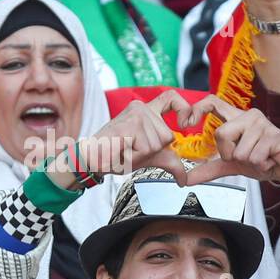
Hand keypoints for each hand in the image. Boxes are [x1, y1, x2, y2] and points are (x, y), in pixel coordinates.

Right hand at [62, 91, 194, 185]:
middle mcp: (142, 108)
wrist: (92, 159)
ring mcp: (135, 115)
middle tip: (132, 149)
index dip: (184, 108)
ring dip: (141, 155)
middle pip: (166, 136)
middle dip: (151, 151)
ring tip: (126, 150)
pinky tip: (122, 151)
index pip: (171, 98)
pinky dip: (134, 157)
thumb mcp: (149, 156)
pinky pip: (145, 149)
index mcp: (147, 111)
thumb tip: (185, 180)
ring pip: (156, 145)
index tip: (186, 123)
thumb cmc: (117, 154)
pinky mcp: (129, 125)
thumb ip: (170, 162)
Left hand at [181, 95, 279, 191]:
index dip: (197, 108)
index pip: (213, 102)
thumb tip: (185, 179)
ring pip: (238, 151)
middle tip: (245, 157)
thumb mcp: (231, 165)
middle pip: (221, 133)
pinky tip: (269, 160)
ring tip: (260, 158)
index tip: (186, 122)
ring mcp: (262, 124)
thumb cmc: (263, 161)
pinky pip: (254, 157)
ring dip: (248, 162)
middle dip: (229, 154)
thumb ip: (209, 169)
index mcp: (236, 119)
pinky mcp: (273, 135)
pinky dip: (260, 166)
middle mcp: (248, 116)